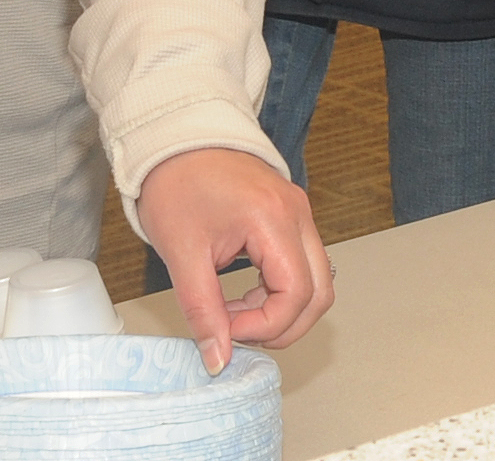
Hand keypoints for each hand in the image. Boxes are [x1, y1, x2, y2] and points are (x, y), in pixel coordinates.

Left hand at [137, 147, 332, 372]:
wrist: (175, 137)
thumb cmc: (176, 182)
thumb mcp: (181, 252)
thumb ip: (202, 309)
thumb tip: (218, 357)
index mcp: (273, 218)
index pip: (295, 294)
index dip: (264, 326)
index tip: (227, 332)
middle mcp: (296, 214)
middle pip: (319, 293)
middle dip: (282, 326)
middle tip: (238, 333)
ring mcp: (297, 213)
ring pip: (316, 282)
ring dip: (282, 310)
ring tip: (234, 312)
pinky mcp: (290, 216)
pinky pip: (302, 266)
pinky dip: (279, 291)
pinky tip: (244, 294)